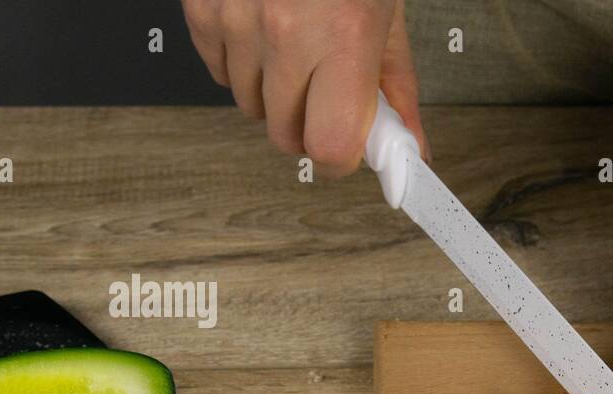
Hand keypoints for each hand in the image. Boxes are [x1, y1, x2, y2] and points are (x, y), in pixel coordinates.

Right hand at [182, 0, 428, 175]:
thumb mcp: (387, 14)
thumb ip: (397, 86)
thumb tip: (411, 147)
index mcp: (344, 38)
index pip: (328, 146)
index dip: (339, 158)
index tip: (347, 151)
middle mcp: (286, 32)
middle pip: (284, 135)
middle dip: (307, 126)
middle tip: (325, 94)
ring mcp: (236, 19)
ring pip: (248, 106)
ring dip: (273, 93)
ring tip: (296, 46)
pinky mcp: (201, 7)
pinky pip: (218, 70)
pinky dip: (241, 62)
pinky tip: (263, 28)